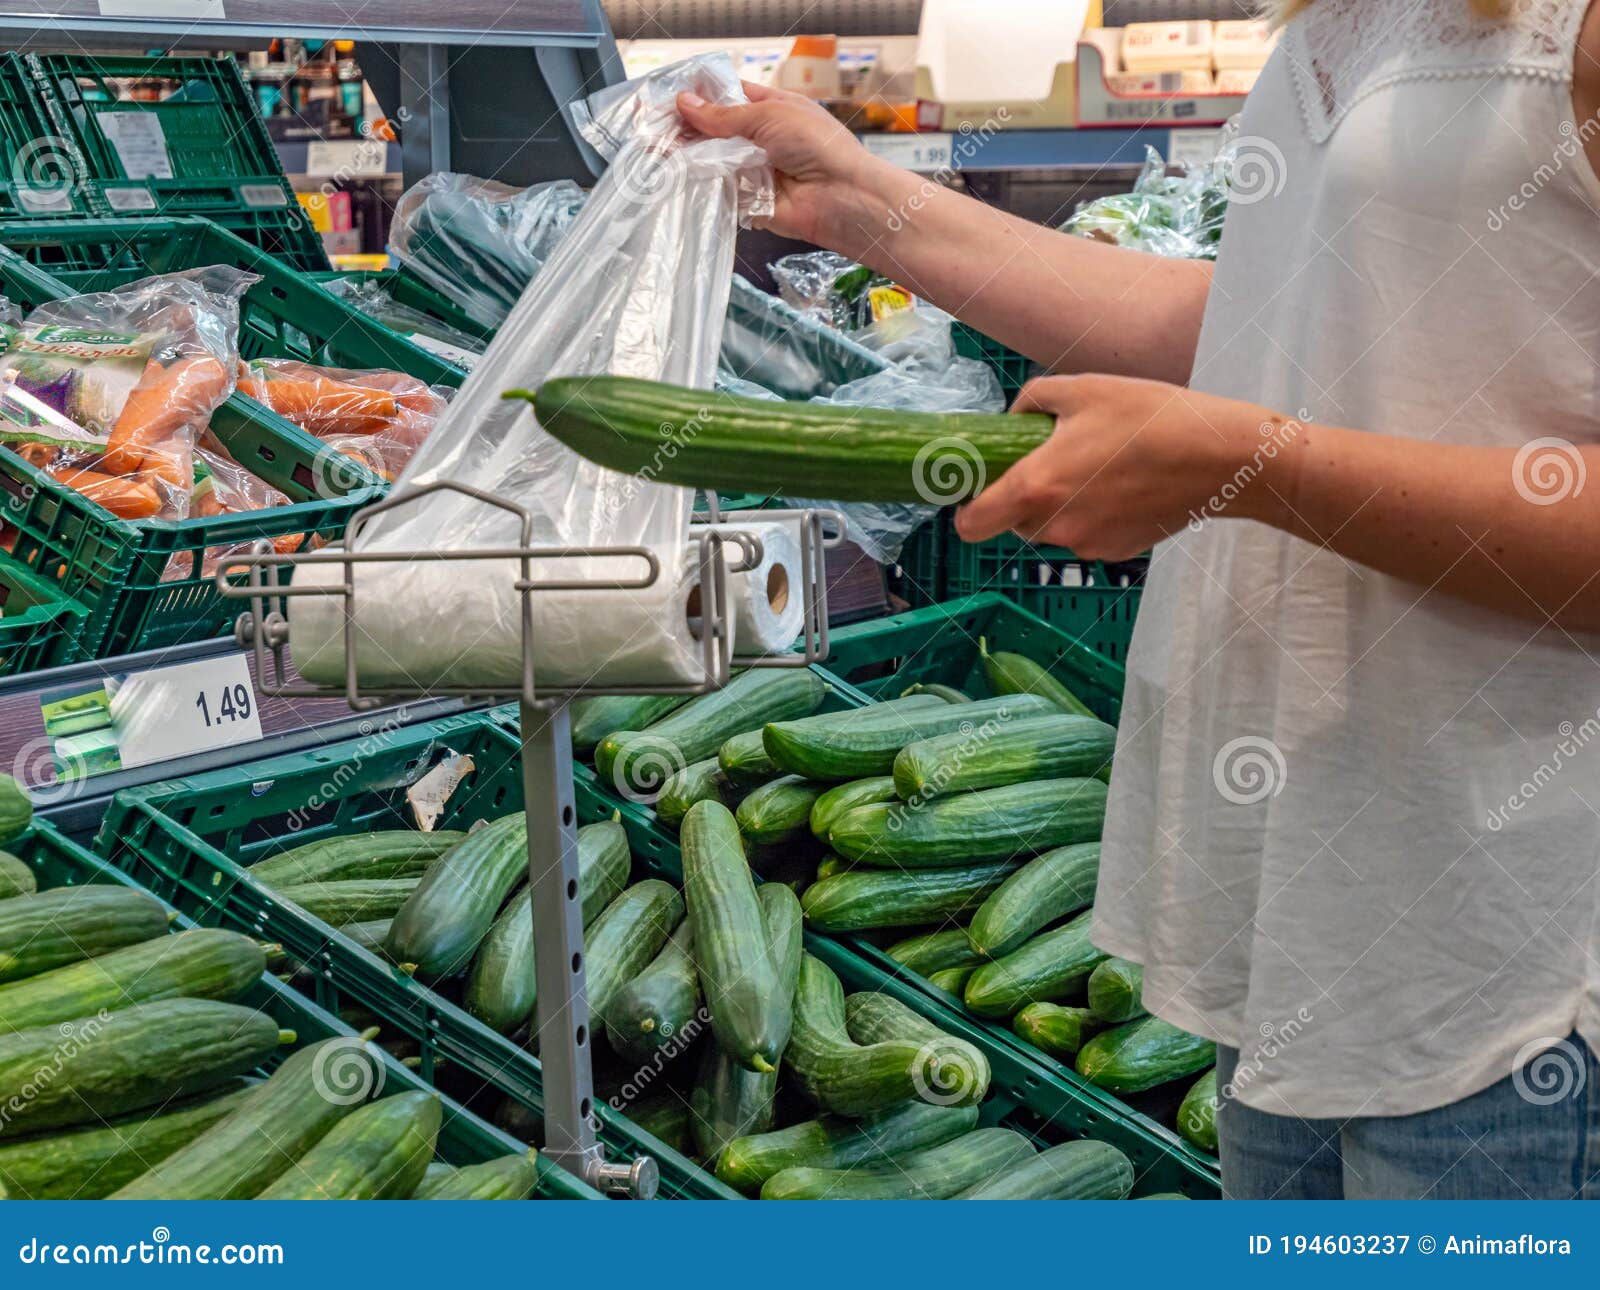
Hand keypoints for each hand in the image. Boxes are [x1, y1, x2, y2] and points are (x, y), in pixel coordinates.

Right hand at [677, 82, 898, 250]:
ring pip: (714, 161)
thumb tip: (685, 103)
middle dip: (690, 128)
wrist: (841, 197)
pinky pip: (721, 192)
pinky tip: (676, 178)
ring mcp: (754, 170)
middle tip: (657, 127)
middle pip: (716, 131)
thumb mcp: (768, 115)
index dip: (702, 96)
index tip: (671, 97)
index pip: (729, 97)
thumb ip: (724, 115)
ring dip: (692, 157)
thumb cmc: (816, 146)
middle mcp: (761, 138)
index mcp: (771, 108)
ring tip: (659, 150)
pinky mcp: (749, 202)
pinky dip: (703, 186)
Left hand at [954, 374, 1297, 559]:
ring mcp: (1086, 545)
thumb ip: (1032, 401)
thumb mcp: (1083, 389)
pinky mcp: (1116, 553)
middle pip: (1013, 524)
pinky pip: (1084, 535)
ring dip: (1058, 505)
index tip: (979, 488)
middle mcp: (1055, 526)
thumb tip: (1014, 418)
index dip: (966, 509)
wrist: (1222, 460)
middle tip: (1052, 459)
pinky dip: (1091, 515)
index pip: (970, 525)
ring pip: (1050, 530)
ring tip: (1096, 465)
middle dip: (1022, 497)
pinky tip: (1123, 484)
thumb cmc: (1151, 416)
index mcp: (1036, 487)